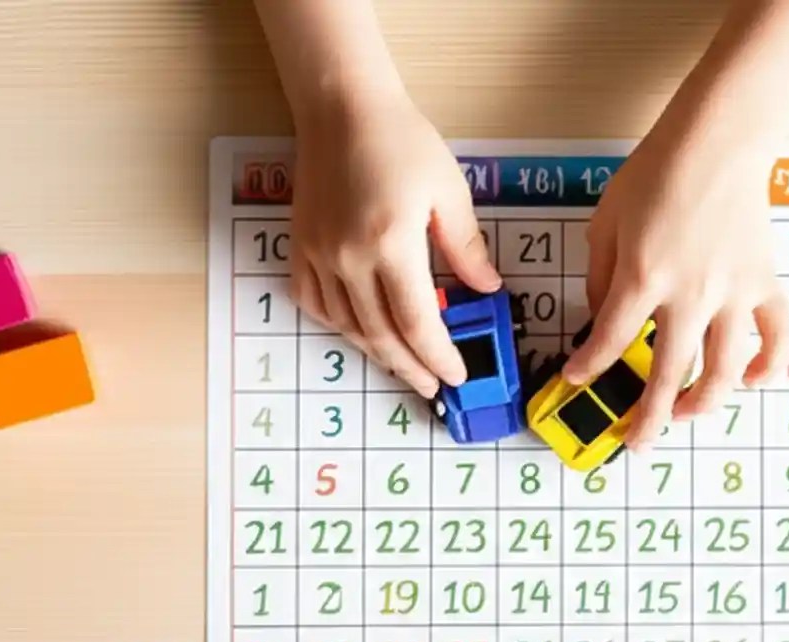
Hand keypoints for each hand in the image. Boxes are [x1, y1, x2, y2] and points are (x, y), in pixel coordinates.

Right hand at [288, 96, 501, 397]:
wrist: (342, 109)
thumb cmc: (401, 141)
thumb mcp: (449, 191)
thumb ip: (466, 246)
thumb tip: (487, 288)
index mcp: (391, 243)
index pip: (417, 322)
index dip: (438, 355)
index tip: (455, 374)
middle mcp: (348, 257)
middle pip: (381, 335)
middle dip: (410, 368)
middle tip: (432, 386)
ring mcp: (318, 255)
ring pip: (347, 326)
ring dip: (378, 352)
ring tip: (404, 364)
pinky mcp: (301, 248)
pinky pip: (316, 304)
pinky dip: (340, 325)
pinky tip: (361, 330)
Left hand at [563, 129, 787, 449]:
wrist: (716, 144)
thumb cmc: (658, 174)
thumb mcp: (607, 221)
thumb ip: (600, 274)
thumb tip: (603, 313)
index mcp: (643, 278)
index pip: (608, 341)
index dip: (588, 367)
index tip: (576, 379)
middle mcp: (689, 295)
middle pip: (667, 375)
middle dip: (648, 418)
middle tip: (635, 441)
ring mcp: (731, 293)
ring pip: (723, 369)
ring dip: (704, 404)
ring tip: (685, 417)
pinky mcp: (764, 284)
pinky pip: (776, 336)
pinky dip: (769, 365)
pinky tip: (752, 380)